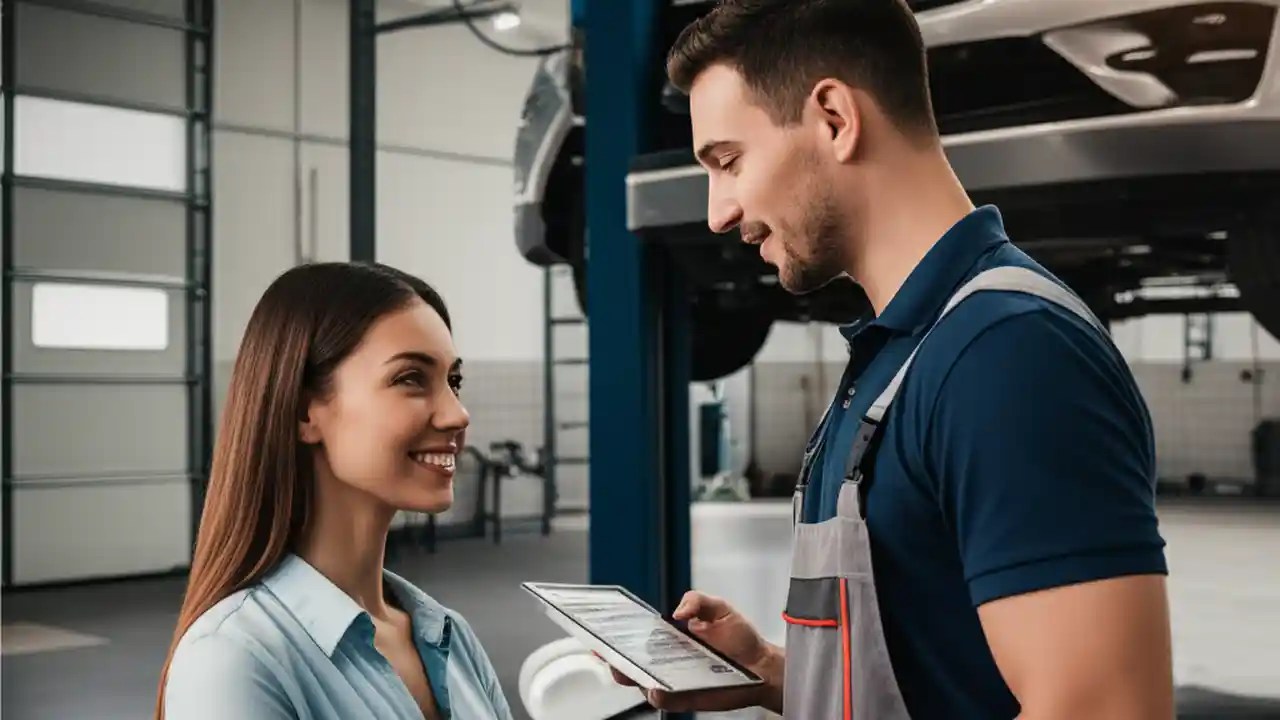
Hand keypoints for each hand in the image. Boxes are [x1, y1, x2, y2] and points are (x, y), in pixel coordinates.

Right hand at [599, 591, 783, 713]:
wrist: (762, 664)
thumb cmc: (740, 637)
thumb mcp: (719, 608)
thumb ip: (697, 600)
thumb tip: (676, 612)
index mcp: (669, 640)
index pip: (635, 639)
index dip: (615, 636)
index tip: (599, 631)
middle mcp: (667, 662)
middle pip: (630, 664)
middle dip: (612, 658)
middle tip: (604, 651)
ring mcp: (675, 681)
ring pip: (643, 684)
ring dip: (631, 677)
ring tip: (624, 668)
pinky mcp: (687, 698)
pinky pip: (666, 700)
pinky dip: (658, 694)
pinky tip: (655, 686)